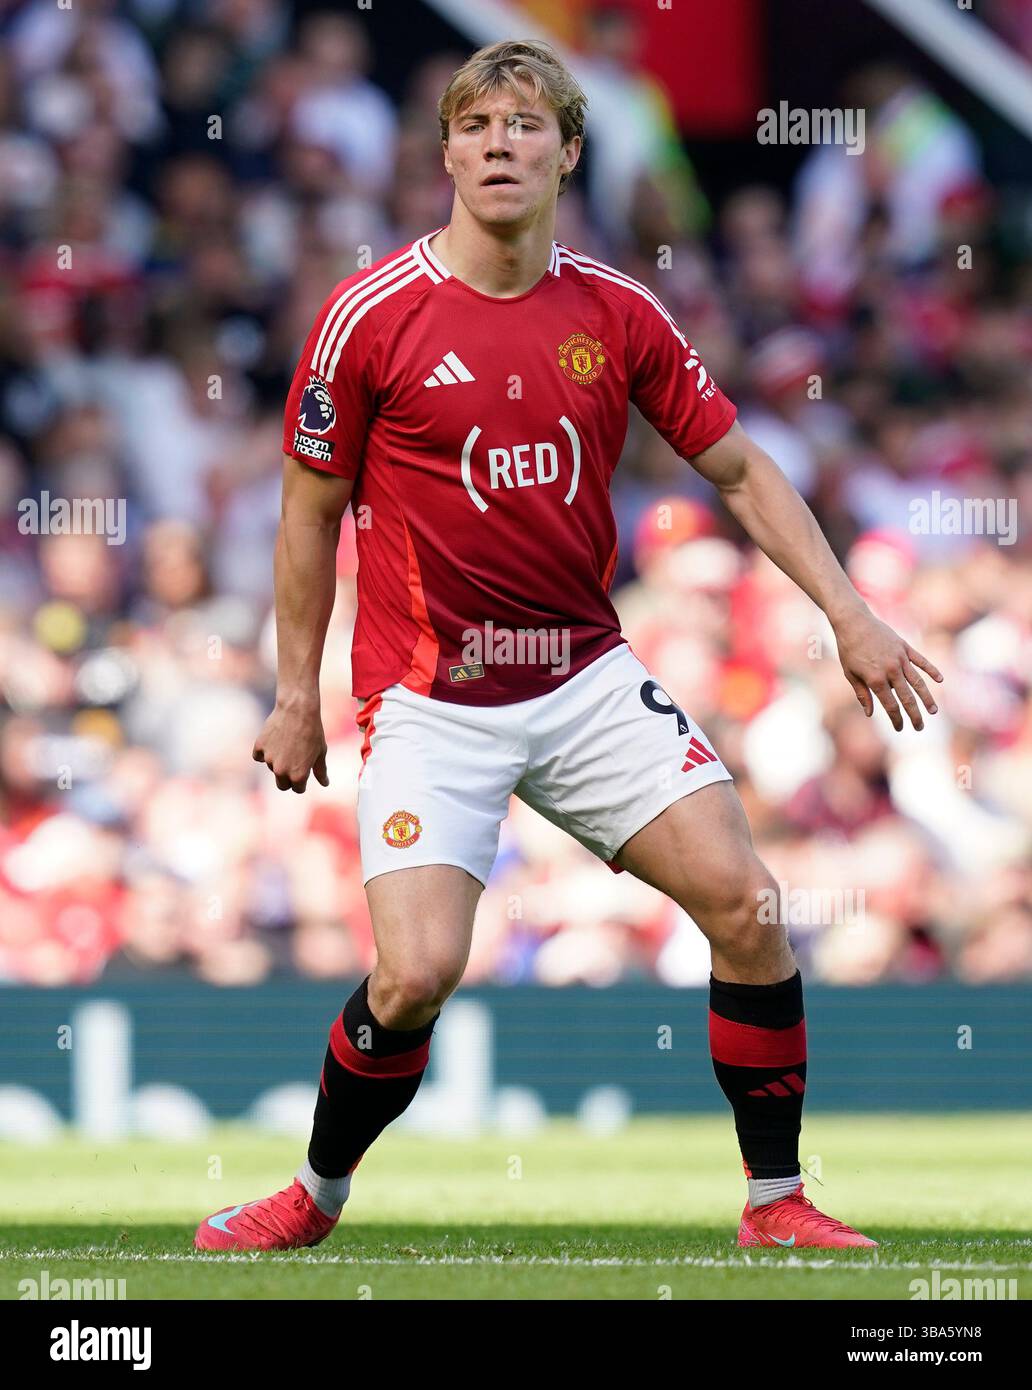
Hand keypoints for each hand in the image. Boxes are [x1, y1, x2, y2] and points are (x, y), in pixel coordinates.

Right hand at [252, 699, 328, 791]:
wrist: (298, 710)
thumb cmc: (313, 731)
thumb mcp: (321, 752)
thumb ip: (321, 771)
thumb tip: (325, 784)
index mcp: (298, 776)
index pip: (298, 789)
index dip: (302, 781)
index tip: (304, 770)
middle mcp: (282, 771)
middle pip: (282, 785)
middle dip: (288, 778)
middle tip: (294, 762)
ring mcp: (269, 760)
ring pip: (272, 767)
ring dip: (278, 760)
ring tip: (288, 742)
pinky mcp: (259, 747)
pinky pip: (258, 756)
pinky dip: (264, 751)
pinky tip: (274, 740)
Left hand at [833, 608, 942, 731]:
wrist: (853, 621)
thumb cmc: (848, 649)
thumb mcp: (850, 673)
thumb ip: (862, 694)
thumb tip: (870, 713)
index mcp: (875, 679)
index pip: (890, 706)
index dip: (896, 719)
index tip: (900, 728)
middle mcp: (891, 671)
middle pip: (907, 698)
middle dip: (914, 715)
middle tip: (920, 727)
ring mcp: (900, 658)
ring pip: (918, 682)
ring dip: (927, 698)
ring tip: (933, 711)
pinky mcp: (905, 647)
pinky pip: (921, 661)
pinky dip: (931, 670)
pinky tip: (940, 680)